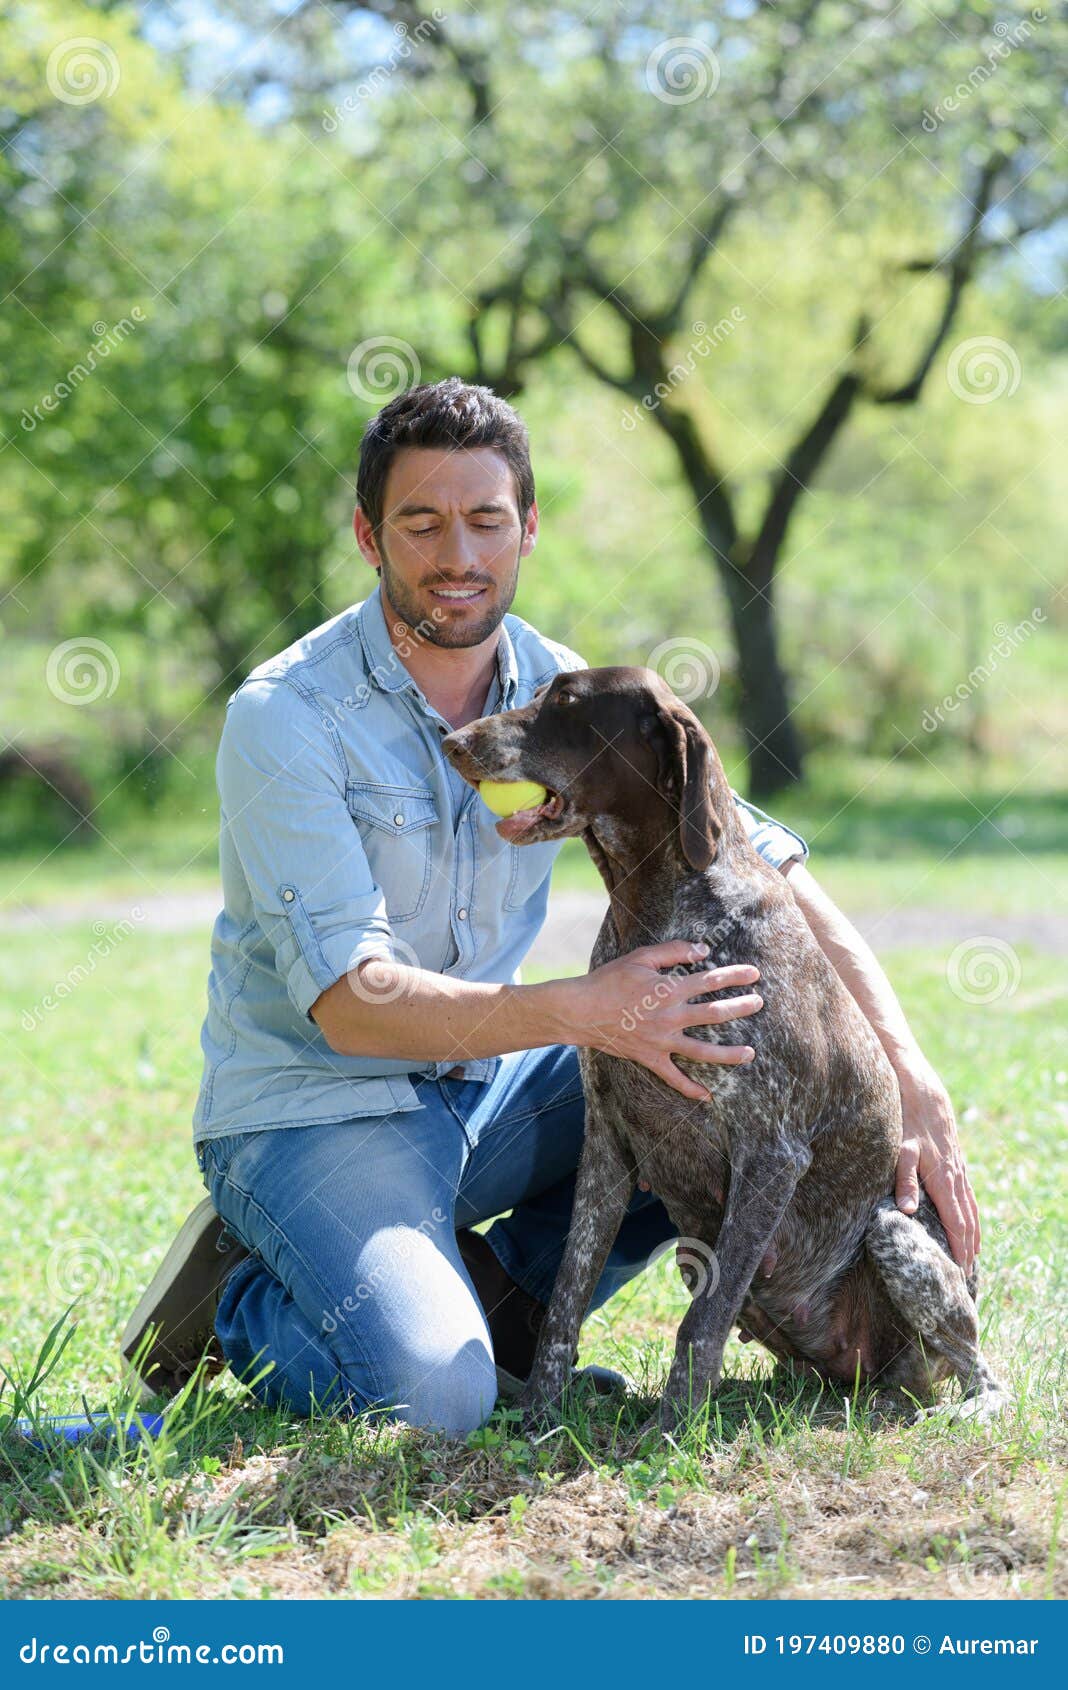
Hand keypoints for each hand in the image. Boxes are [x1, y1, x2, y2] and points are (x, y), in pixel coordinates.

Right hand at [574, 939, 761, 1100]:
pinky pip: (674, 1077)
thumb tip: (704, 951)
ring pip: (703, 1051)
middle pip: (715, 1014)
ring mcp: (662, 1041)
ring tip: (750, 1054)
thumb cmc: (609, 980)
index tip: (754, 975)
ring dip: (729, 1053)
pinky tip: (707, 1096)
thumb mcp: (641, 957)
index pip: (711, 981)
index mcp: (670, 989)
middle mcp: (671, 1017)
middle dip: (741, 1008)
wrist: (581, 1010)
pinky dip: (690, 1088)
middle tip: (759, 1004)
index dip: (735, 976)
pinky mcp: (650, 1058)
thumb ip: (674, 951)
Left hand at [895, 1066, 979, 1273]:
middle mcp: (956, 1177)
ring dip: (973, 1233)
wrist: (924, 1094)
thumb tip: (909, 1212)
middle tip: (967, 1273)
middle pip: (966, 1219)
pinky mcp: (957, 1162)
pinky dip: (972, 1213)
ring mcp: (959, 1169)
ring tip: (974, 1255)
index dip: (959, 1245)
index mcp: (943, 1179)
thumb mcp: (901, 1152)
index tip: (961, 1267)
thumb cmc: (907, 1123)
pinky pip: (969, 1194)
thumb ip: (904, 1182)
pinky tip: (971, 1220)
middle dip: (968, 1246)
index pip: (955, 1221)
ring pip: (971, 1207)